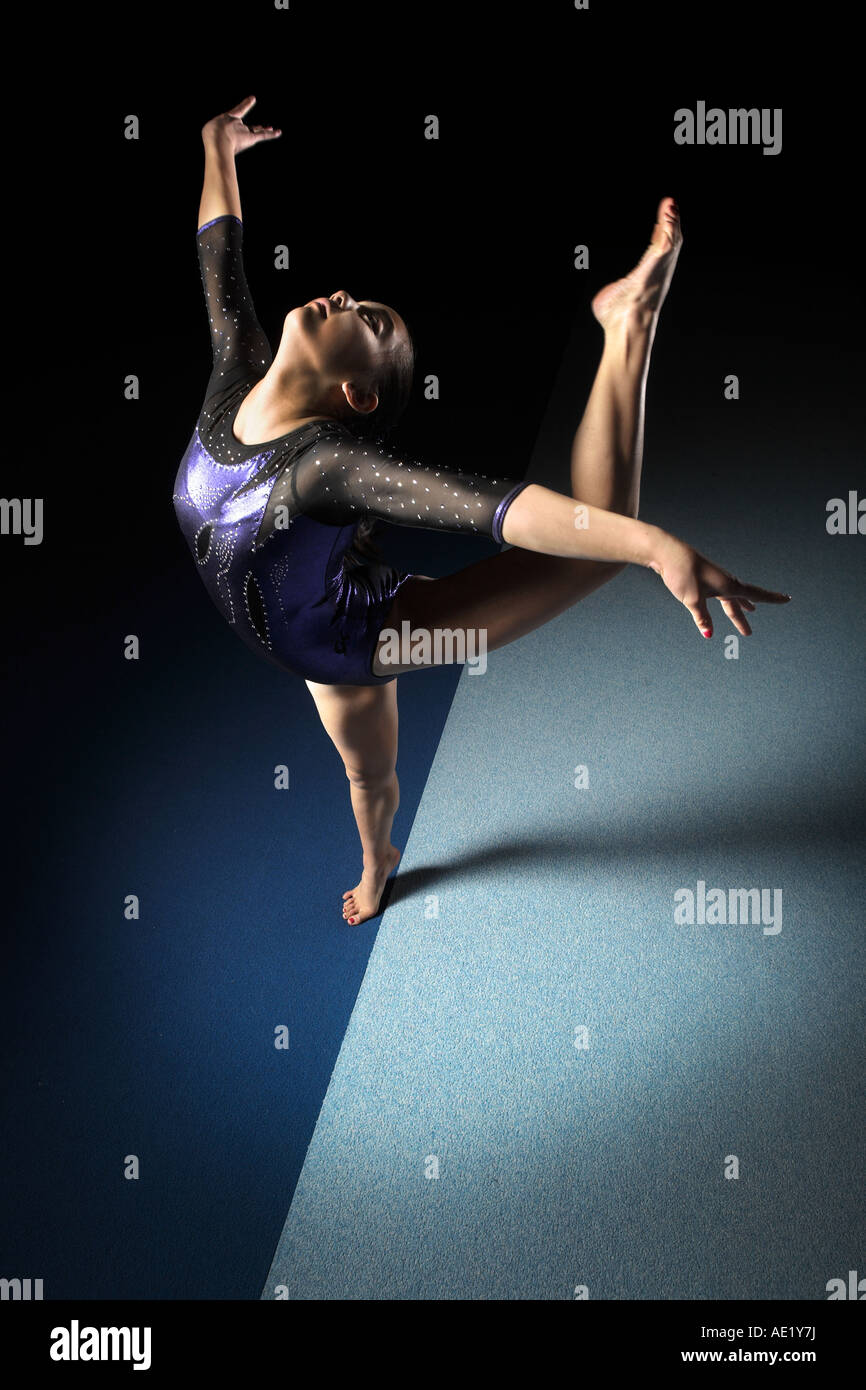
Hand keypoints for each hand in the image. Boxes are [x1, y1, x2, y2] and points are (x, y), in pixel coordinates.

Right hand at [201, 95, 281, 155]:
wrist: (216, 140)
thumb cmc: (211, 138)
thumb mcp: (210, 136)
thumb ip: (216, 143)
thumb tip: (223, 154)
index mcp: (226, 120)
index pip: (238, 111)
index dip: (246, 105)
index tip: (253, 98)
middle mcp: (236, 123)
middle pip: (246, 125)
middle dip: (252, 127)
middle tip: (260, 126)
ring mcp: (244, 131)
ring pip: (255, 131)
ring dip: (263, 131)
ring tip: (270, 128)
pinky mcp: (251, 138)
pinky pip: (263, 135)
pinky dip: (272, 134)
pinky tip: (279, 132)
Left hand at [649, 534, 790, 637]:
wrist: (667, 553)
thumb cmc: (682, 573)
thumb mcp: (692, 600)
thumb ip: (702, 617)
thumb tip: (709, 634)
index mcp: (727, 585)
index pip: (756, 594)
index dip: (772, 598)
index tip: (788, 599)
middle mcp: (723, 582)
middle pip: (738, 602)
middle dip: (742, 618)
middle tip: (747, 633)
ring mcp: (713, 579)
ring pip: (727, 598)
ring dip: (734, 609)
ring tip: (746, 615)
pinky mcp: (702, 579)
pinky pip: (717, 593)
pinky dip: (721, 601)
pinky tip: (719, 603)